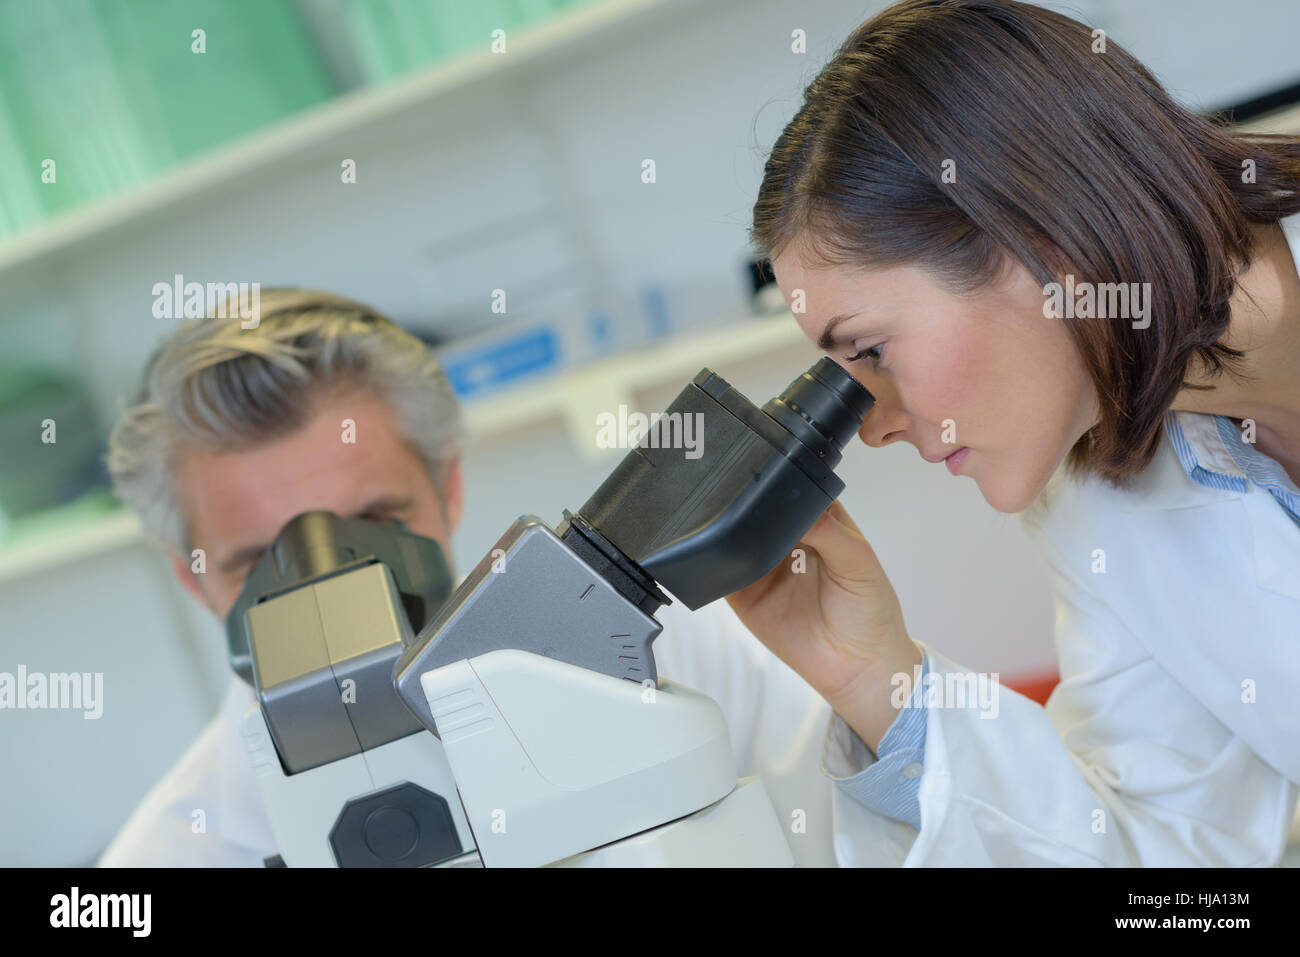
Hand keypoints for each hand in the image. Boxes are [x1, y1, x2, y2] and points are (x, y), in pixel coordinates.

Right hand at [725, 499, 921, 751]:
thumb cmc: (871, 611)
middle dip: (747, 505)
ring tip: (731, 530)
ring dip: (728, 532)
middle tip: (742, 502)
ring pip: (735, 536)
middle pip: (757, 508)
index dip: (780, 481)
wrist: (857, 669)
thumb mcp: (859, 561)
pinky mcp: (742, 593)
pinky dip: (715, 564)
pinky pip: (721, 572)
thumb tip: (791, 505)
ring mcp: (762, 564)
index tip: (767, 476)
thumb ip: (827, 530)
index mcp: (818, 519)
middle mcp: (787, 537)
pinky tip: (721, 560)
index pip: (793, 488)